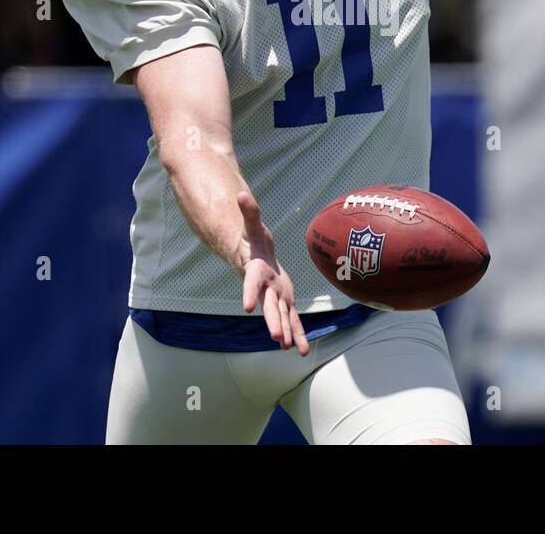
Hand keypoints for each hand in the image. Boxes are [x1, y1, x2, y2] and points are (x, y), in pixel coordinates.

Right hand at [234, 191, 309, 355]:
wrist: (253, 256)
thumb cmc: (252, 239)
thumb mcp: (252, 225)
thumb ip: (248, 211)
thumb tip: (240, 194)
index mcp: (256, 271)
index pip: (252, 282)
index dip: (250, 293)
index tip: (248, 307)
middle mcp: (264, 288)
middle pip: (269, 306)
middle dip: (273, 321)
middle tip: (277, 337)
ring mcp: (274, 296)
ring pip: (281, 316)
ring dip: (286, 332)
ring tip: (291, 349)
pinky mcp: (283, 300)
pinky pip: (291, 319)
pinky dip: (297, 334)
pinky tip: (303, 351)